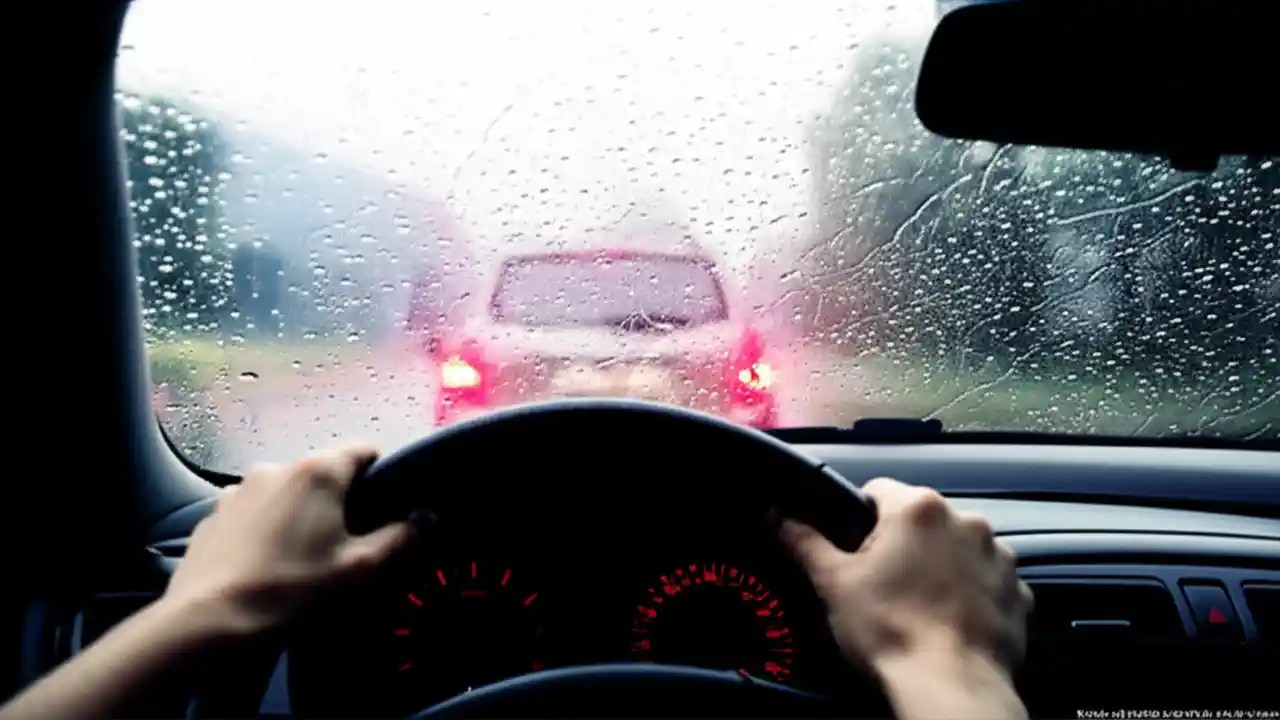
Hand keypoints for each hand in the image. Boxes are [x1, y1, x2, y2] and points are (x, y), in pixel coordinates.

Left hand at [163, 442, 414, 638]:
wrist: (210, 623)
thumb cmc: (293, 590)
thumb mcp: (360, 570)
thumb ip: (401, 539)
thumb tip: (427, 519)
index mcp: (318, 472)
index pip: (364, 450)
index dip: (383, 473)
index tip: (388, 505)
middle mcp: (276, 468)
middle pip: (323, 473)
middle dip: (339, 501)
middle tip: (347, 543)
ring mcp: (237, 491)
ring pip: (285, 494)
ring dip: (298, 515)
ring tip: (301, 559)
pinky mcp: (211, 518)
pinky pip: (252, 515)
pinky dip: (265, 531)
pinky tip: (265, 567)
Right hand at [780, 477, 1031, 704]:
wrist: (950, 686)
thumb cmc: (890, 631)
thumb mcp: (834, 584)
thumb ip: (804, 542)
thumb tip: (780, 518)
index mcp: (918, 508)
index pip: (878, 491)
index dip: (860, 519)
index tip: (856, 552)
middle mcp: (966, 521)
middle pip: (921, 519)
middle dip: (904, 543)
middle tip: (884, 584)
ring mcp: (998, 556)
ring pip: (958, 547)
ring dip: (941, 564)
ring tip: (920, 604)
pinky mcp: (1018, 591)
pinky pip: (988, 580)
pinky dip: (972, 592)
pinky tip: (950, 619)